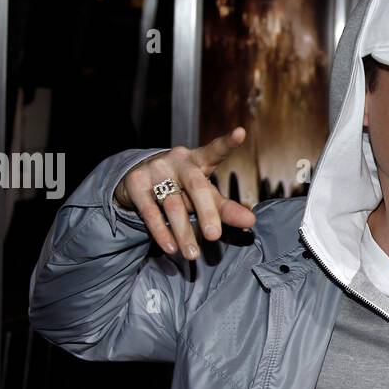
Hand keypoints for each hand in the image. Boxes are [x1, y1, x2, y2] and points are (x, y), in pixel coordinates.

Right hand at [114, 126, 256, 257]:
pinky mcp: (136, 182)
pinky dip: (161, 231)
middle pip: (196, 186)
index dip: (227, 143)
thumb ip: (226, 208)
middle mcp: (178, 161)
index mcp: (198, 160)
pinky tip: (171, 247)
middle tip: (215, 236)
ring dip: (183, 232)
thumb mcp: (204, 196)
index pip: (215, 150)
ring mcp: (156, 169)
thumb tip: (251, 222)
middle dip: (207, 212)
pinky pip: (150, 211)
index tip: (240, 133)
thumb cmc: (181, 188)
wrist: (138, 181)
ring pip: (173, 204)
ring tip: (192, 254)